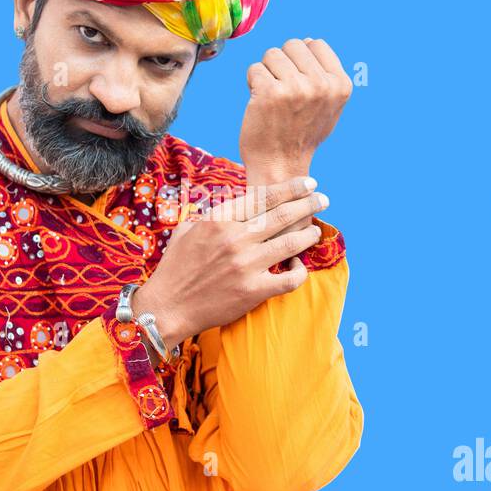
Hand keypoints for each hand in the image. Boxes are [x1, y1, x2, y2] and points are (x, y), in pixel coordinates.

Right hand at [129, 176, 328, 344]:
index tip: (308, 184)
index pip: (263, 197)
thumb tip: (233, 202)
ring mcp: (246, 265)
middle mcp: (235, 239)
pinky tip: (298, 267)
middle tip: (323, 199)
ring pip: (291, 243)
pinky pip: (290, 279)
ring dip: (309, 235)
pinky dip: (300, 271)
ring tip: (316, 231)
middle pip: (283, 215)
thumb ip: (213, 214)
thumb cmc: (175, 268)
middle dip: (309, 204)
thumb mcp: (188, 230)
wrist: (167, 307)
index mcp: (219, 220)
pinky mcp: (253, 291)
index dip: (290, 188)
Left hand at [240, 37, 351, 181]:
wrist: (280, 166)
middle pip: (293, 44)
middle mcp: (321, 85)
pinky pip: (254, 69)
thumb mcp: (327, 106)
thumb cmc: (301, 135)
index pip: (316, 44)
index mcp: (340, 85)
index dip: (300, 60)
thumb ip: (324, 74)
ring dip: (266, 72)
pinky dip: (252, 83)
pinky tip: (259, 103)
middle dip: (282, 63)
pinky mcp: (269, 92)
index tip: (298, 83)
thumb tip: (310, 41)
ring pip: (271, 54)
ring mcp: (295, 88)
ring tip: (272, 97)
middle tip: (282, 90)